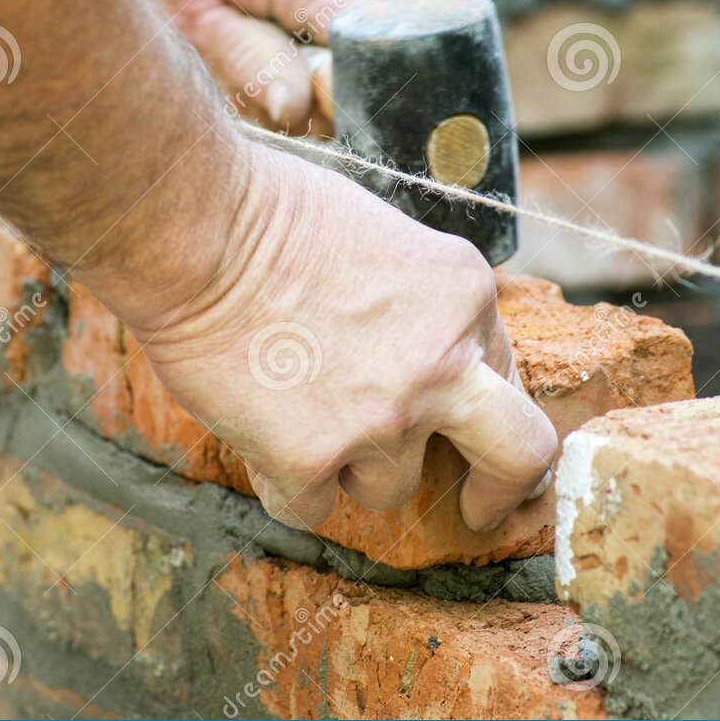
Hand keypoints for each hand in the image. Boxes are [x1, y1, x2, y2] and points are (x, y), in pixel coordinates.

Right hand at [106, 143, 558, 532]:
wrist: (198, 230)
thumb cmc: (274, 212)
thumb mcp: (388, 235)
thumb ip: (423, 302)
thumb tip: (424, 347)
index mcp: (467, 297)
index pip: (502, 370)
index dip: (471, 393)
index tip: (458, 414)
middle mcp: (443, 364)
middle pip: (521, 456)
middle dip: (505, 492)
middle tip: (482, 508)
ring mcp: (384, 419)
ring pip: (390, 488)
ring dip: (350, 464)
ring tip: (299, 408)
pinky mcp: (312, 458)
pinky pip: (310, 507)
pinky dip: (286, 484)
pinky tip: (260, 435)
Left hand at [112, 0, 368, 131]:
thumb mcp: (190, 12)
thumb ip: (249, 63)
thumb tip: (297, 112)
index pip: (364, 64)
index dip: (326, 99)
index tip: (272, 95)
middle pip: (349, 72)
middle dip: (297, 90)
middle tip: (233, 61)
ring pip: (336, 60)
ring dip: (287, 70)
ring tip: (235, 34)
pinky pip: (326, 40)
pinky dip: (288, 49)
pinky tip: (250, 24)